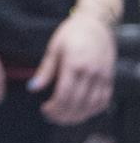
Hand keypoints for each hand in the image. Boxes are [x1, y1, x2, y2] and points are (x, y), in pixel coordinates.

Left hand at [30, 8, 116, 124]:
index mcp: (74, 64)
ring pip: (92, 106)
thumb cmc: (71, 34)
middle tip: (50, 117)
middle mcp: (91, 73)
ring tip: (63, 118)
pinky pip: (103, 101)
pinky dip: (92, 111)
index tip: (44, 110)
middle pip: (78, 103)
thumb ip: (45, 70)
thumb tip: (32, 88)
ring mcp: (103, 77)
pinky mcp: (110, 79)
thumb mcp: (54, 48)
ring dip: (77, 116)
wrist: (96, 25)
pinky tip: (81, 112)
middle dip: (63, 115)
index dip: (54, 107)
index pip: (65, 94)